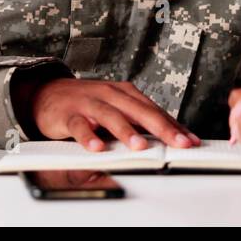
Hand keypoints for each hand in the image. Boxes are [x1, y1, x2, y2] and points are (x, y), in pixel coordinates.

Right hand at [27, 78, 200, 151]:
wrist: (48, 93)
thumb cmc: (88, 104)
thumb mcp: (116, 108)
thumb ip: (139, 123)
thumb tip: (170, 138)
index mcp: (126, 94)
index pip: (155, 111)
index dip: (174, 126)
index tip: (191, 141)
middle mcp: (110, 95)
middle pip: (139, 111)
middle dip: (161, 128)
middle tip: (178, 143)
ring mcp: (89, 103)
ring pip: (111, 116)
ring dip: (126, 131)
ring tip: (139, 146)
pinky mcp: (69, 114)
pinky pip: (79, 126)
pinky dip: (88, 136)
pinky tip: (96, 148)